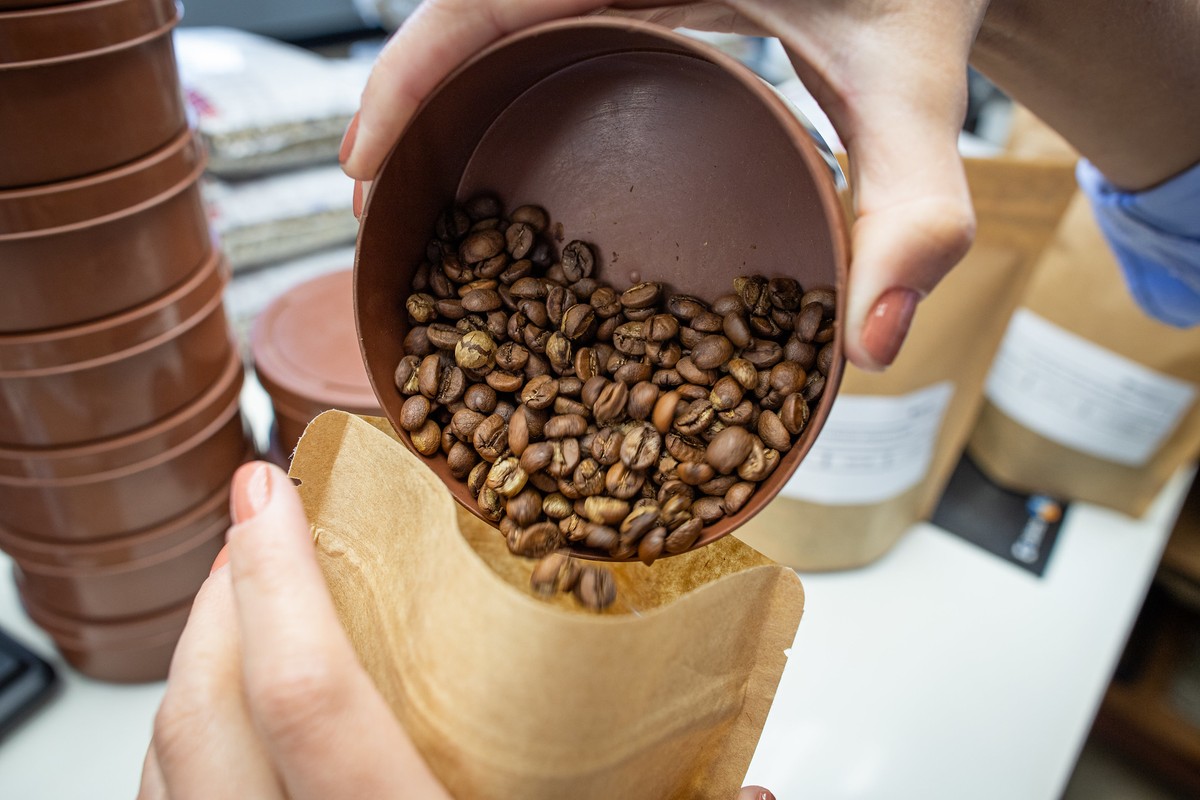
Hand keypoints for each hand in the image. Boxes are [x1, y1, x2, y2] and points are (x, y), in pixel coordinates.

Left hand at [139, 461, 772, 798]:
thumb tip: (760, 799)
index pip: (312, 704)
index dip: (278, 581)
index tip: (273, 490)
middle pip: (204, 722)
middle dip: (214, 599)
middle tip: (257, 525)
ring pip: (165, 778)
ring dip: (190, 669)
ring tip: (238, 601)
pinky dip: (184, 755)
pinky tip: (225, 721)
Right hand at [340, 0, 987, 369]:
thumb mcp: (915, 86)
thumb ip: (909, 210)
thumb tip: (871, 348)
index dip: (405, 73)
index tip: (357, 160)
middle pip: (472, 11)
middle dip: (409, 99)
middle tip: (374, 203)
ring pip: (501, 19)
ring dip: (445, 93)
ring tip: (416, 186)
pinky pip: (543, 23)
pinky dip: (501, 81)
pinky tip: (503, 145)